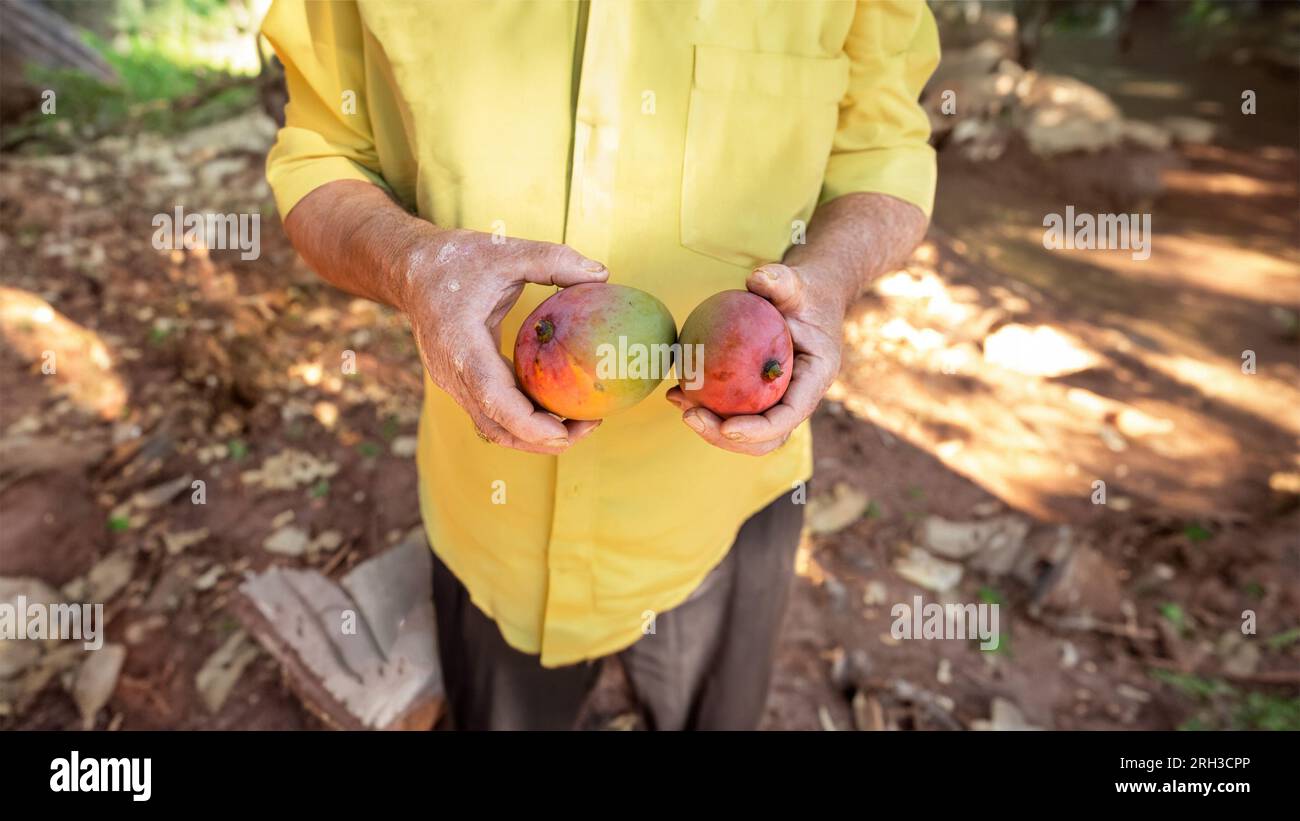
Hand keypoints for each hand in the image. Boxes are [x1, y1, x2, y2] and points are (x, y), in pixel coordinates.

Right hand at [399, 228, 608, 453]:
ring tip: (580, 422)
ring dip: (535, 434)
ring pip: (495, 427)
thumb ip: (553, 259)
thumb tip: (603, 275)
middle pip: (498, 427)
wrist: (410, 271)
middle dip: (544, 438)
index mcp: (460, 345)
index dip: (530, 424)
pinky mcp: (462, 383)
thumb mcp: (505, 251)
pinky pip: (493, 413)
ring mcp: (454, 383)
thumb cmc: (456, 260)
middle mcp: (453, 373)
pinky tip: (557, 406)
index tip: (566, 431)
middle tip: (591, 425)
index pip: (494, 399)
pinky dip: (524, 419)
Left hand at [666, 263, 846, 455]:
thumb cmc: (804, 291)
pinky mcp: (759, 397)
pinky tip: (675, 391)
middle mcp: (798, 398)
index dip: (759, 430)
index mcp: (815, 378)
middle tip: (690, 416)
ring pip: (746, 433)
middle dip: (726, 437)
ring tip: (678, 402)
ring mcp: (778, 401)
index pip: (789, 416)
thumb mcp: (797, 282)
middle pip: (766, 438)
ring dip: (711, 428)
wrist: (808, 299)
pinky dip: (706, 407)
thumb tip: (758, 278)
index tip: (726, 427)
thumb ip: (782, 280)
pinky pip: (733, 411)